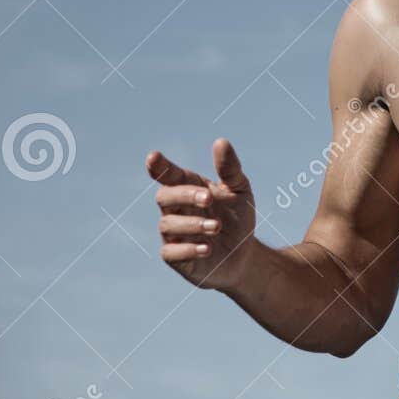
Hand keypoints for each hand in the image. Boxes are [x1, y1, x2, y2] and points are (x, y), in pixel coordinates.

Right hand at [148, 138, 258, 291]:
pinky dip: (188, 249)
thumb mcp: (240, 191)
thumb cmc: (237, 217)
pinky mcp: (175, 257)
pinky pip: (170, 252)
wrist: (245, 253)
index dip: (159, 166)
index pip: (169, 175)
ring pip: (168, 224)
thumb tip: (221, 142)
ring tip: (217, 226)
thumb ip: (230, 169)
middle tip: (209, 199)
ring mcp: (173, 233)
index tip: (153, 157)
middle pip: (165, 197)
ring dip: (193, 224)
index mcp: (189, 188)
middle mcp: (175, 209)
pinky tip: (208, 248)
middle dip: (185, 195)